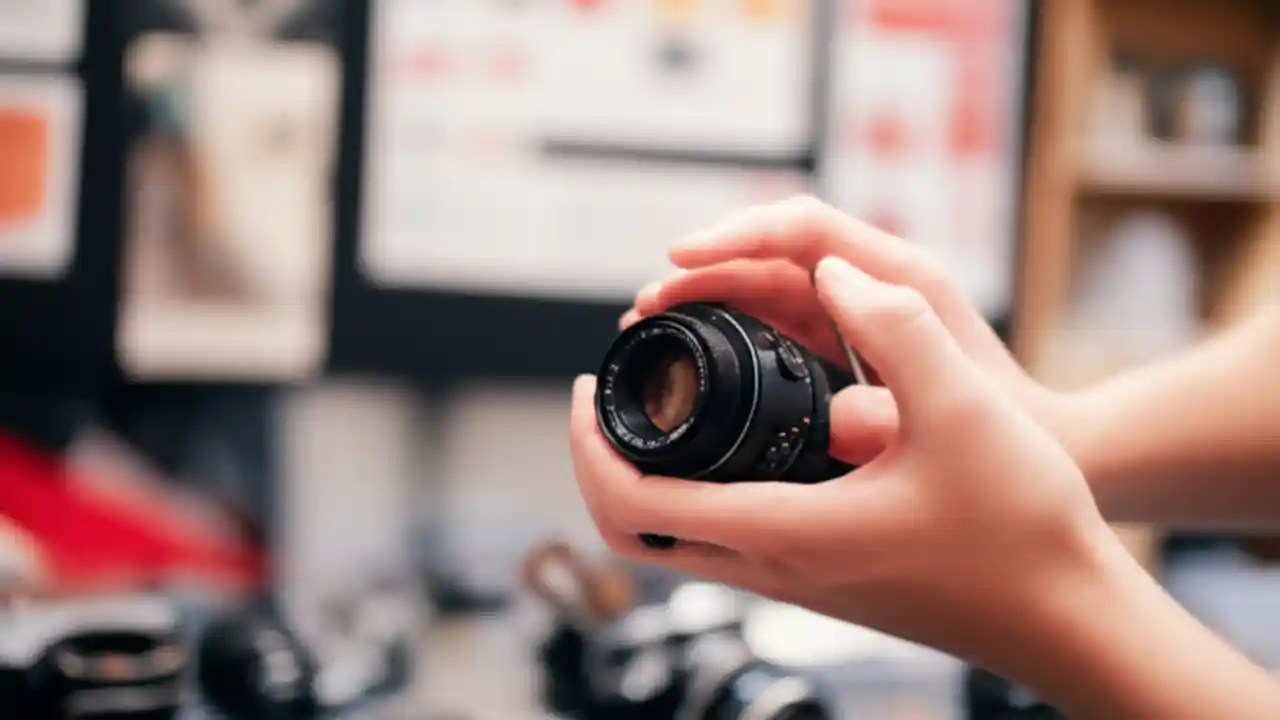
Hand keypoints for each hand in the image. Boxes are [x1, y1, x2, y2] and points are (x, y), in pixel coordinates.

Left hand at [573, 256, 1124, 677]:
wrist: (1066, 619)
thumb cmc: (1024, 528)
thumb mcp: (965, 409)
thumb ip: (896, 327)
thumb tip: (832, 273)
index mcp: (788, 529)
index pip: (636, 501)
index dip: (590, 441)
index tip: (589, 383)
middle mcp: (777, 568)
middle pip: (632, 536)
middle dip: (595, 464)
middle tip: (603, 399)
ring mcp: (796, 586)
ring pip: (674, 546)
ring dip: (641, 479)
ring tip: (659, 411)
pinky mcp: (822, 585)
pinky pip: (721, 545)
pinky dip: (690, 497)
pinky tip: (730, 447)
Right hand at [622, 196, 1081, 461]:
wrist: (1065, 457)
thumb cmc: (1020, 433)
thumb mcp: (956, 407)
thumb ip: (895, 378)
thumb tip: (827, 377)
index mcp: (902, 280)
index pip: (800, 230)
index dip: (734, 237)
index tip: (678, 258)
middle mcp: (877, 288)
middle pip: (769, 256)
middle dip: (702, 271)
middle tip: (647, 306)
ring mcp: (861, 319)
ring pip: (765, 289)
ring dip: (706, 300)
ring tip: (653, 326)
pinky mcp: (851, 351)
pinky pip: (777, 325)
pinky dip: (731, 330)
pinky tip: (696, 357)